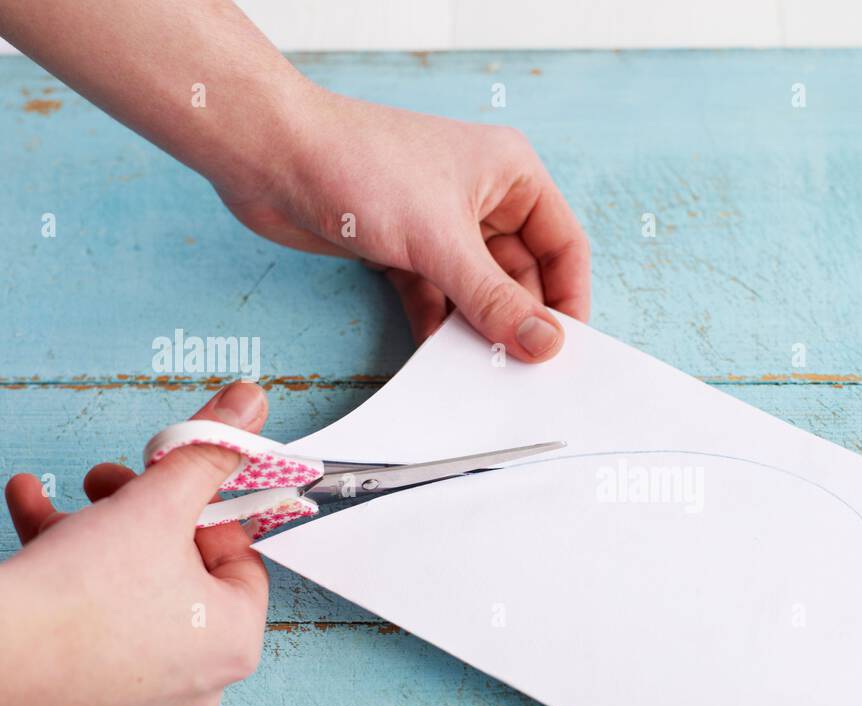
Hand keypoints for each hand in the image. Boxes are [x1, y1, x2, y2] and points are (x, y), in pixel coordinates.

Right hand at [0, 383, 271, 705]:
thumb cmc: (78, 595)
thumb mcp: (157, 503)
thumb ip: (207, 452)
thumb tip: (248, 405)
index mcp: (235, 640)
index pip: (239, 555)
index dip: (200, 507)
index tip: (167, 481)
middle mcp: (199, 678)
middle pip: (182, 568)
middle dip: (140, 512)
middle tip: (111, 481)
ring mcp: (143, 693)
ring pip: (130, 589)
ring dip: (94, 529)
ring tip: (63, 498)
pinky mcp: (88, 694)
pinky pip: (92, 619)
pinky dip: (67, 567)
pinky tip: (29, 509)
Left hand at [218, 86, 591, 358]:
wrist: (270, 155)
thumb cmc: (359, 166)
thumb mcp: (442, 242)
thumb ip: (496, 301)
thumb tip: (545, 345)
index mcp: (510, 175)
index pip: (563, 246)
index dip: (568, 299)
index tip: (565, 350)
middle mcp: (482, 198)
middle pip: (522, 276)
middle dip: (518, 321)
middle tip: (520, 371)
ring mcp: (442, 226)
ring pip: (478, 292)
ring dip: (477, 330)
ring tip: (480, 371)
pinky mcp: (405, 250)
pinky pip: (437, 298)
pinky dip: (437, 326)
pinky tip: (436, 357)